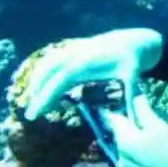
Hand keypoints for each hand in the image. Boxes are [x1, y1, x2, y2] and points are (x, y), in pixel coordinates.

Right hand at [17, 28, 163, 121]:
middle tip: (30, 115)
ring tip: (31, 103)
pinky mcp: (73, 48)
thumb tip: (137, 125)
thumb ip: (132, 100)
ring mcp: (72, 49)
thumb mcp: (133, 80)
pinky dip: (42, 72)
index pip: (59, 81)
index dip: (45, 97)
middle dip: (36, 93)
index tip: (35, 114)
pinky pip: (52, 60)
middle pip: (47, 73)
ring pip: (46, 65)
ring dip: (36, 82)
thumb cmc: (132, 62)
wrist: (134, 41)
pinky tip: (38, 86)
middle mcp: (75, 54)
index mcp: (86, 63)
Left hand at [103, 95, 167, 166]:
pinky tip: (154, 160)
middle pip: (120, 139)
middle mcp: (120, 162)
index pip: (116, 122)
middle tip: (150, 130)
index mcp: (125, 144)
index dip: (124, 113)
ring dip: (134, 148)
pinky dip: (138, 162)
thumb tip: (135, 98)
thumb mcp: (160, 126)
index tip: (132, 110)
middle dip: (131, 132)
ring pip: (125, 154)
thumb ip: (143, 111)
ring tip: (154, 147)